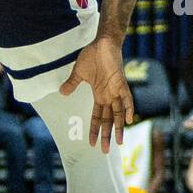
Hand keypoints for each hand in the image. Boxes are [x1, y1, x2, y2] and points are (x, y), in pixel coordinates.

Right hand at [59, 36, 132, 151]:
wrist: (102, 42)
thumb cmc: (92, 56)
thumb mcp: (78, 73)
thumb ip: (72, 84)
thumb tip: (61, 92)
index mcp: (100, 95)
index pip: (97, 117)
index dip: (94, 130)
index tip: (91, 143)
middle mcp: (109, 96)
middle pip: (108, 119)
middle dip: (107, 135)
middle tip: (106, 150)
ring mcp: (116, 90)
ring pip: (119, 113)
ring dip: (119, 127)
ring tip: (119, 141)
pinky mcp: (121, 82)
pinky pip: (127, 97)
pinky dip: (129, 107)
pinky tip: (131, 119)